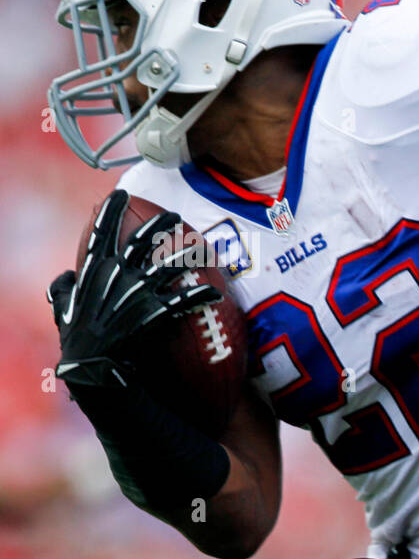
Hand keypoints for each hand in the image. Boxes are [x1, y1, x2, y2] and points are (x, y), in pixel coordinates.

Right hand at [48, 190, 219, 391]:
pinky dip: (200, 296)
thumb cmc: (76, 336)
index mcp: (95, 269)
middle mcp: (118, 274)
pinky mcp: (154, 312)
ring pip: (167, 264)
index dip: (110, 210)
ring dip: (186, 253)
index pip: (101, 232)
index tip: (120, 193)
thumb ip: (63, 287)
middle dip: (160, 225)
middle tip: (176, 215)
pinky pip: (183, 300)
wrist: (92, 364)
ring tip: (201, 245)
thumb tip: (65, 277)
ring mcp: (138, 291)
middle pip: (142, 241)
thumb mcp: (62, 306)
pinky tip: (216, 293)